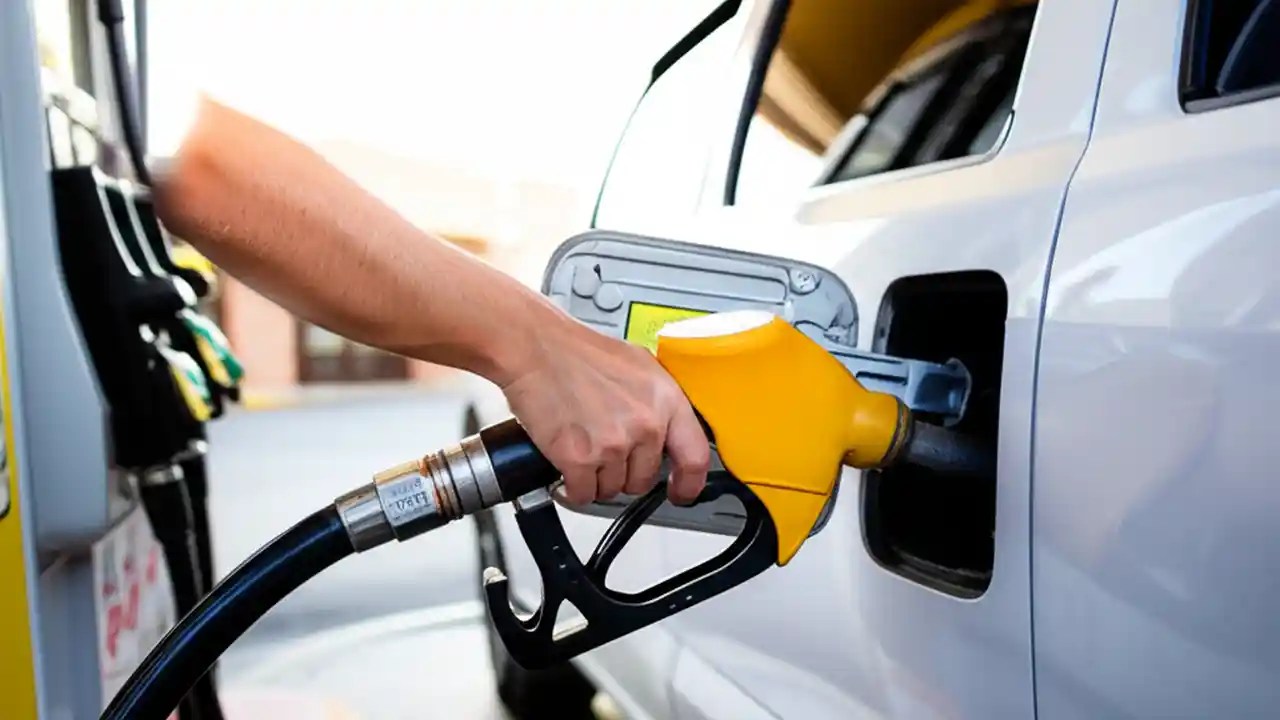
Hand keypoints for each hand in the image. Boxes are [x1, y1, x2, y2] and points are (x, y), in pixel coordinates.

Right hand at [499, 310, 709, 505]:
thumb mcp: (638, 365)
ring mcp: (613, 443)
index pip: (694, 456)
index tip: (679, 491)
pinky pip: (582, 494)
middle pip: (644, 478)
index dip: (688, 483)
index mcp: (666, 399)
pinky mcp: (579, 459)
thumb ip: (658, 400)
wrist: (535, 347)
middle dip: (624, 473)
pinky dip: (571, 487)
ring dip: (595, 478)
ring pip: (612, 488)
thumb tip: (666, 428)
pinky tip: (566, 467)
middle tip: (604, 452)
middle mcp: (645, 424)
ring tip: (582, 448)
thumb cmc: (578, 351)